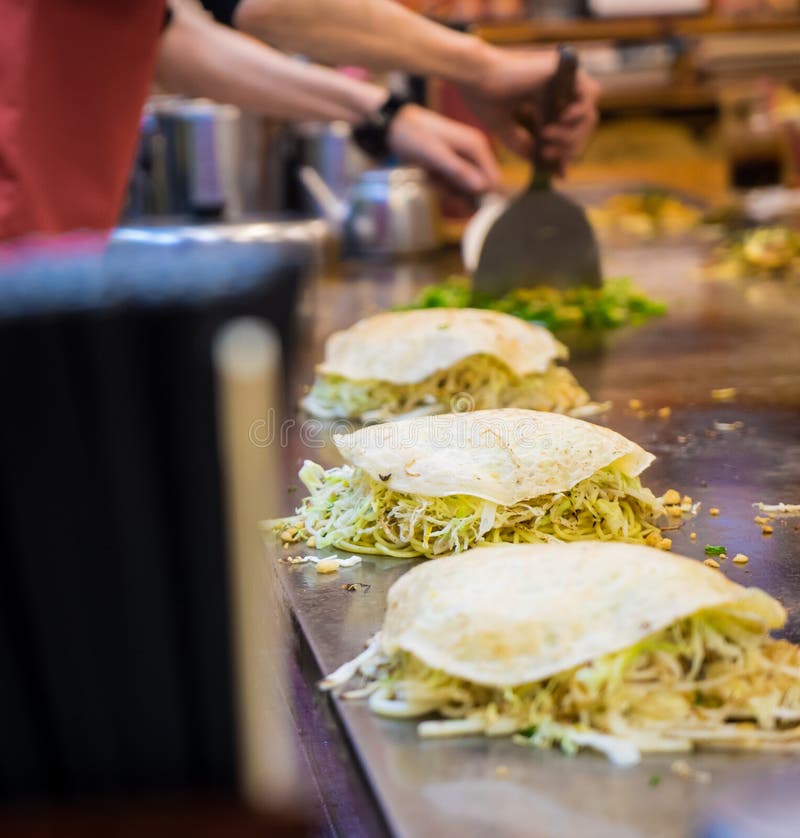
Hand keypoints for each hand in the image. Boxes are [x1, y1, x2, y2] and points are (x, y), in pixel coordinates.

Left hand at [388, 104, 501, 194]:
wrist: (394, 126)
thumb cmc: (413, 136)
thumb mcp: (433, 154)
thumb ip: (457, 171)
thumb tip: (482, 188)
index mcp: (477, 147)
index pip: (494, 182)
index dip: (482, 196)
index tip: (457, 194)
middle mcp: (476, 154)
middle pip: (478, 190)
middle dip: (457, 192)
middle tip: (435, 178)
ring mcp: (465, 162)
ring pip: (463, 191)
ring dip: (445, 189)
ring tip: (428, 173)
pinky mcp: (454, 168)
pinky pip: (452, 188)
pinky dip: (439, 187)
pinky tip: (428, 175)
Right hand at [458, 46, 599, 175]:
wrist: (474, 77)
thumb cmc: (482, 97)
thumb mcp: (504, 129)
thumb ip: (522, 144)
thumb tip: (539, 164)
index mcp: (542, 98)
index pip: (566, 130)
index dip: (566, 153)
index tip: (558, 172)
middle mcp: (555, 88)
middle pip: (581, 126)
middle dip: (570, 146)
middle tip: (548, 154)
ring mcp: (561, 79)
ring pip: (588, 114)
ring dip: (573, 133)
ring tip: (547, 137)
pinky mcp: (563, 71)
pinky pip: (589, 95)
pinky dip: (580, 112)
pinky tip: (561, 121)